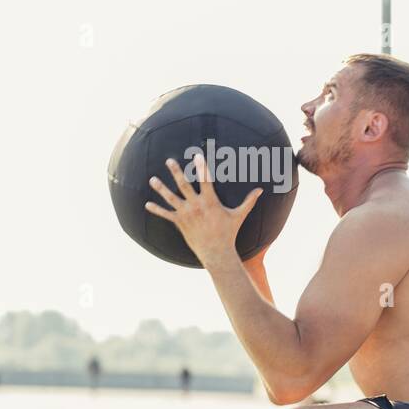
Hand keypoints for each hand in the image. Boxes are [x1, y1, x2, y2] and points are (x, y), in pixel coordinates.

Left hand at [145, 154, 262, 267]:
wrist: (217, 252)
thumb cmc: (229, 232)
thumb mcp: (239, 215)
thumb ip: (249, 201)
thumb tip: (261, 190)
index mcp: (210, 201)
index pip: (205, 180)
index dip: (201, 166)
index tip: (197, 155)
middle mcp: (196, 206)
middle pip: (184, 185)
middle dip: (176, 171)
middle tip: (169, 160)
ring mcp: (186, 214)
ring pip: (171, 198)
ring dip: (160, 188)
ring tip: (152, 179)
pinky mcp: (180, 223)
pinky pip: (166, 215)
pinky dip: (156, 210)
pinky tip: (146, 205)